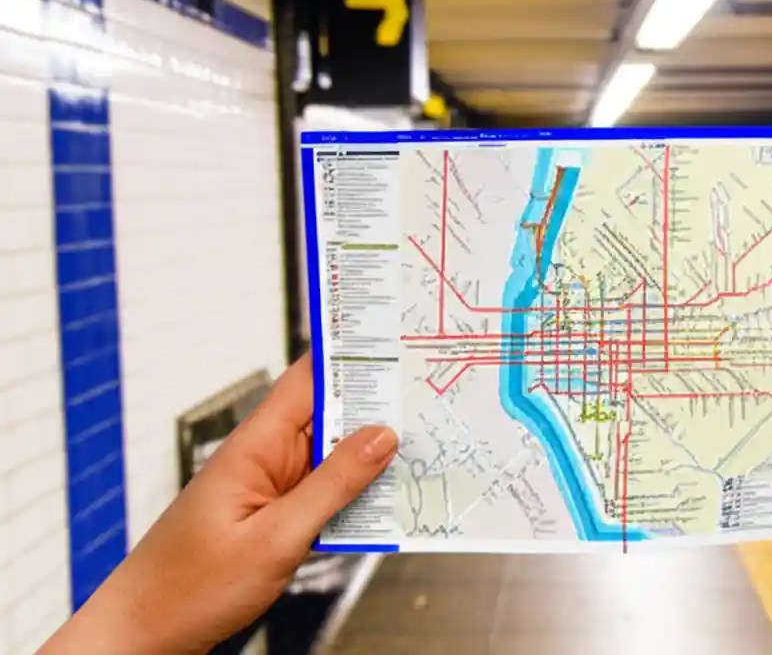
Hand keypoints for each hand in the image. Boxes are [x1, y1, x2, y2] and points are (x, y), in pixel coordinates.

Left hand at [41, 356, 397, 654]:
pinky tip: (386, 500)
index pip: (309, 379)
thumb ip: (333, 484)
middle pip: (331, 415)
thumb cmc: (190, 587)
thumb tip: (381, 436)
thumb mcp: (276, 537)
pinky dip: (355, 493)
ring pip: (333, 456)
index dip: (350, 355)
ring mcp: (272, 486)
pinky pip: (325, 491)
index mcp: (255, 446)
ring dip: (371, 456)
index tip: (395, 340)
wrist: (146, 633)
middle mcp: (265, 457)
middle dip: (378, 406)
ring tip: (424, 450)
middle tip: (432, 401)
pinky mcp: (276, 515)